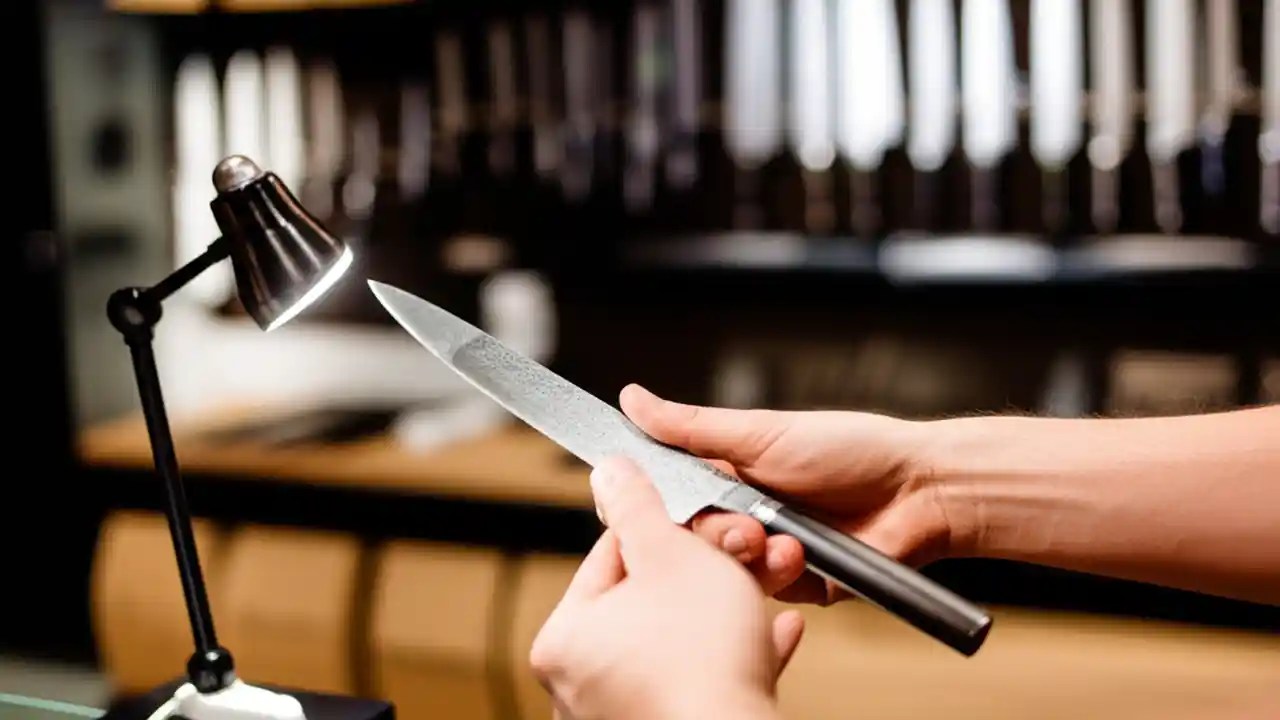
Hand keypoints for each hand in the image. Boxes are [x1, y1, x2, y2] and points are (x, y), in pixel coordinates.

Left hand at [530, 457, 804, 719]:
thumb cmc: (699, 659)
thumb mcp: (672, 553)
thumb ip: (638, 507)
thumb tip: (610, 472)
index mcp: (565, 637)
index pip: (610, 556)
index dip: (663, 528)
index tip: (698, 519)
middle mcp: (582, 683)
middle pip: (651, 600)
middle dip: (707, 570)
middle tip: (740, 554)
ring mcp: (623, 713)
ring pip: (682, 641)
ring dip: (728, 609)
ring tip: (764, 586)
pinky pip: (702, 682)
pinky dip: (735, 657)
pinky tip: (773, 634)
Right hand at [620, 384, 962, 605]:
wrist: (919, 491)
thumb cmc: (851, 448)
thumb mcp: (761, 431)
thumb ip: (690, 426)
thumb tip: (632, 398)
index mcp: (726, 474)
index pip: (666, 498)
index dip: (653, 507)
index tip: (642, 508)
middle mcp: (742, 514)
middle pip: (689, 541)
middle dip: (711, 535)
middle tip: (741, 525)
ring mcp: (768, 552)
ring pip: (724, 572)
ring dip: (749, 556)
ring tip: (783, 541)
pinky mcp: (797, 586)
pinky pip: (766, 594)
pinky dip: (781, 575)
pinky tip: (804, 558)